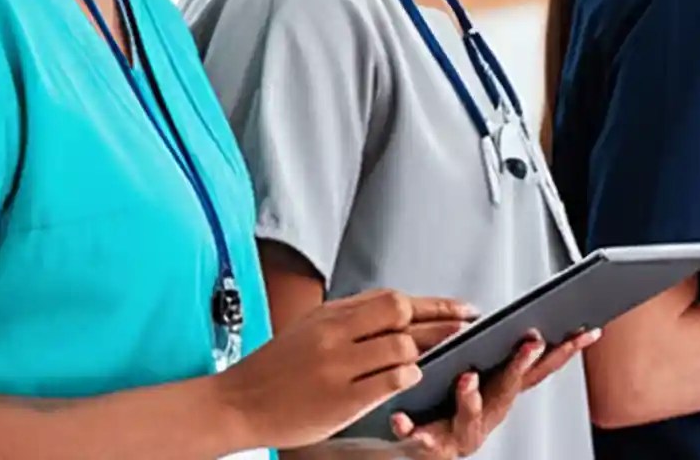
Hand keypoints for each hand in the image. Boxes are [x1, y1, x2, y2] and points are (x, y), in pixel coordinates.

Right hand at [216, 289, 474, 450]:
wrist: (237, 401)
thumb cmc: (275, 370)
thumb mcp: (309, 330)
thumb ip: (349, 320)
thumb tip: (398, 313)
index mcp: (328, 314)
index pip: (392, 298)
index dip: (433, 303)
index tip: (461, 308)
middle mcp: (334, 333)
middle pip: (401, 312)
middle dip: (438, 321)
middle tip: (463, 329)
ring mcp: (337, 365)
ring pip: (401, 347)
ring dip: (422, 355)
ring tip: (432, 361)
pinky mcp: (340, 398)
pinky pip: (390, 381)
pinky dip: (407, 378)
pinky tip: (408, 380)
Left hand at [388, 329, 599, 458]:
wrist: (420, 449)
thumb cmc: (452, 410)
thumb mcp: (484, 382)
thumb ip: (501, 358)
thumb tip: (523, 319)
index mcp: (501, 395)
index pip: (538, 371)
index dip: (564, 352)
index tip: (583, 332)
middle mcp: (488, 417)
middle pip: (508, 391)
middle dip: (520, 367)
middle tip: (531, 344)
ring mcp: (461, 434)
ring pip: (470, 417)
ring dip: (471, 398)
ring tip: (467, 377)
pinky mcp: (430, 446)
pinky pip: (420, 436)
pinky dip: (412, 428)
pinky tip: (401, 419)